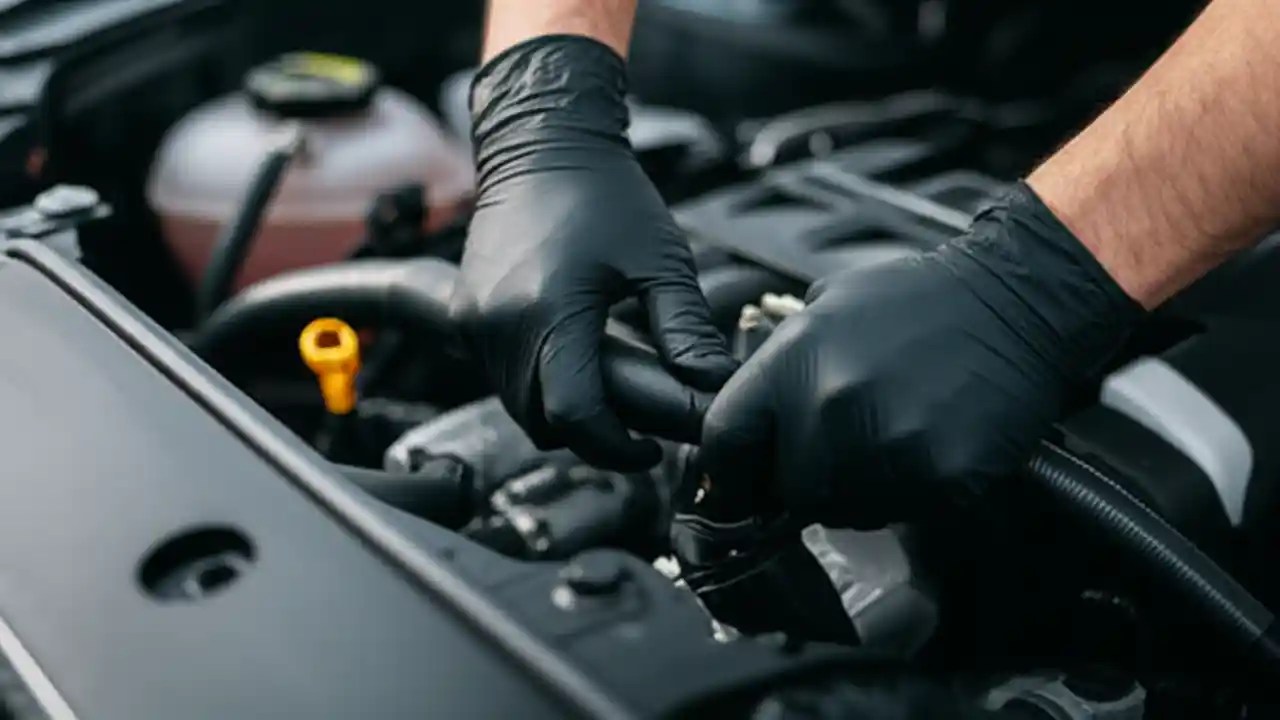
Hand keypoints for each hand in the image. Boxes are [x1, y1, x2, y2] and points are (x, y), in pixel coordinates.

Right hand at [453, 36, 735, 470]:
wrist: (540, 143)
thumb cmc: (604, 193)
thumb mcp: (660, 260)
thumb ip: (686, 330)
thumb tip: (714, 386)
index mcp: (550, 312)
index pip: (576, 416)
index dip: (616, 448)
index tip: (651, 451)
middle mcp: (499, 325)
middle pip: (543, 423)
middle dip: (593, 436)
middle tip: (639, 427)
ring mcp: (474, 323)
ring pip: (519, 407)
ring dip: (563, 415)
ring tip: (610, 395)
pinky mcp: (466, 317)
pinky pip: (501, 378)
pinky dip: (538, 388)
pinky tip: (576, 366)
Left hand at [700, 184, 1142, 528]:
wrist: (1016, 304)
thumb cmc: (915, 303)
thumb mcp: (823, 309)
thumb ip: (778, 368)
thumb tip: (746, 427)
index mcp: (792, 363)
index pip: (726, 442)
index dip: (728, 469)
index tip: (740, 480)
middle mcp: (832, 410)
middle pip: (787, 489)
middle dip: (803, 479)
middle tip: (836, 452)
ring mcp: (889, 450)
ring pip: (843, 510)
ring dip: (856, 490)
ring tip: (887, 441)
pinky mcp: (942, 479)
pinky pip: (901, 511)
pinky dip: (906, 493)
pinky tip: (924, 448)